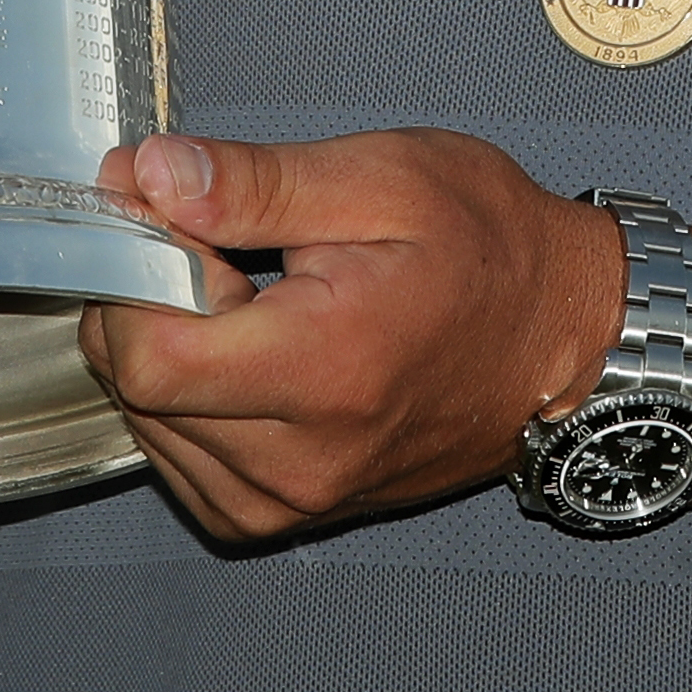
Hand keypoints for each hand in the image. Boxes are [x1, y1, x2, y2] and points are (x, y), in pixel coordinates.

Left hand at [80, 130, 624, 543]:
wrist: (559, 333)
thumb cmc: (487, 248)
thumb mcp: (379, 178)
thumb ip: (253, 183)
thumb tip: (148, 175)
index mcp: (326, 369)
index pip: (147, 353)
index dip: (133, 268)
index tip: (163, 209)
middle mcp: (299, 460)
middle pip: (136, 388)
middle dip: (146, 297)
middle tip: (215, 238)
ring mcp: (289, 502)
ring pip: (147, 424)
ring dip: (166, 345)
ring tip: (247, 289)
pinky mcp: (279, 516)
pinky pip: (180, 457)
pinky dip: (186, 394)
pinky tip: (245, 341)